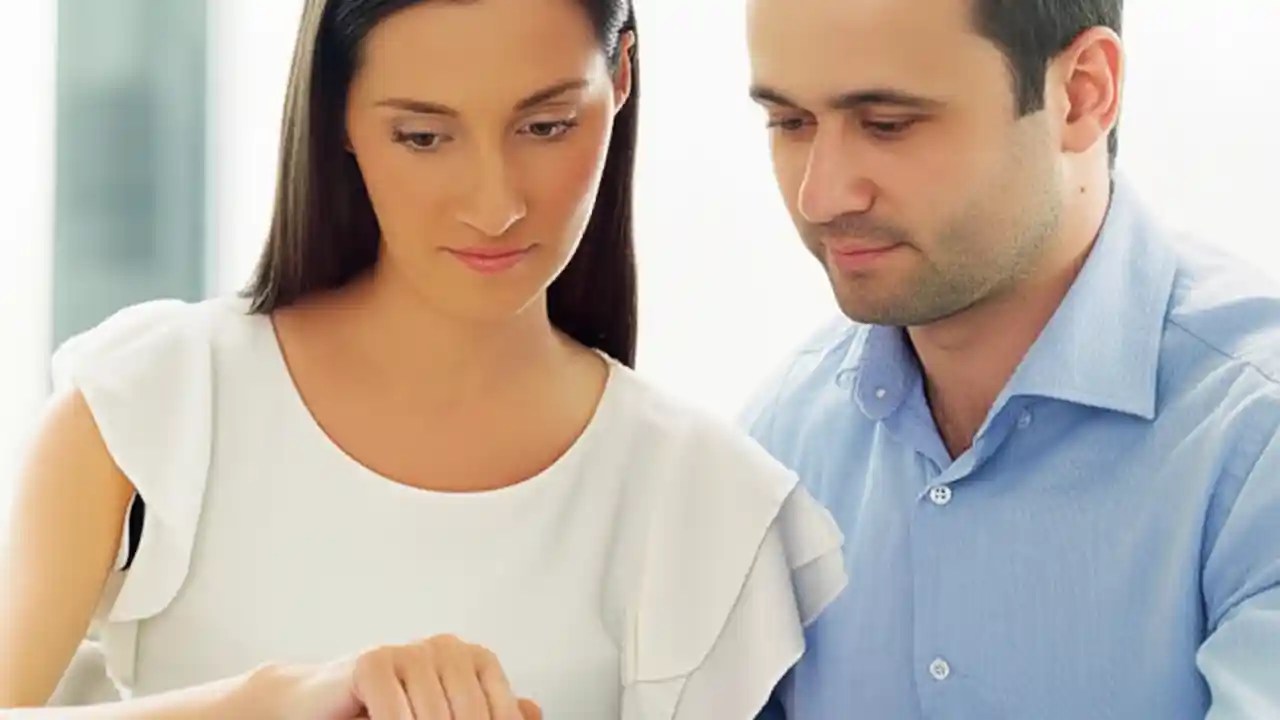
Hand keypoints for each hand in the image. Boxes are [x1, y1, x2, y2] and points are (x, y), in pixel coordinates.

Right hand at [271, 635, 541, 719]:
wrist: (316, 704)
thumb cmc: (382, 712)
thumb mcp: (441, 716)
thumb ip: (486, 711)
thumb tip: (533, 711)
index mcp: (473, 660)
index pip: (499, 711)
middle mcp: (446, 648)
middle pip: (470, 715)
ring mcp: (409, 651)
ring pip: (434, 718)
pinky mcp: (372, 663)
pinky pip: (395, 712)